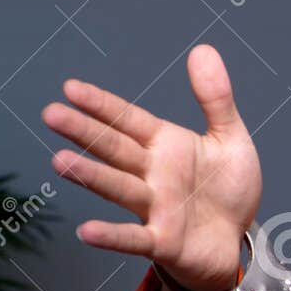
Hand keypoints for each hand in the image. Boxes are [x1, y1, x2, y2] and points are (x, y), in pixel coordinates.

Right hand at [41, 43, 261, 290]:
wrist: (238, 239)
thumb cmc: (227, 188)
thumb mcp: (230, 139)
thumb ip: (216, 99)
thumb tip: (203, 49)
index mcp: (165, 145)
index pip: (128, 120)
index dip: (102, 105)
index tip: (70, 88)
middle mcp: (152, 174)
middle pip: (114, 149)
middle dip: (86, 132)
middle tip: (51, 114)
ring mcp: (155, 208)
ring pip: (119, 188)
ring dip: (91, 176)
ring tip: (60, 161)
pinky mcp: (163, 241)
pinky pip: (134, 238)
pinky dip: (113, 235)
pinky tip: (86, 231)